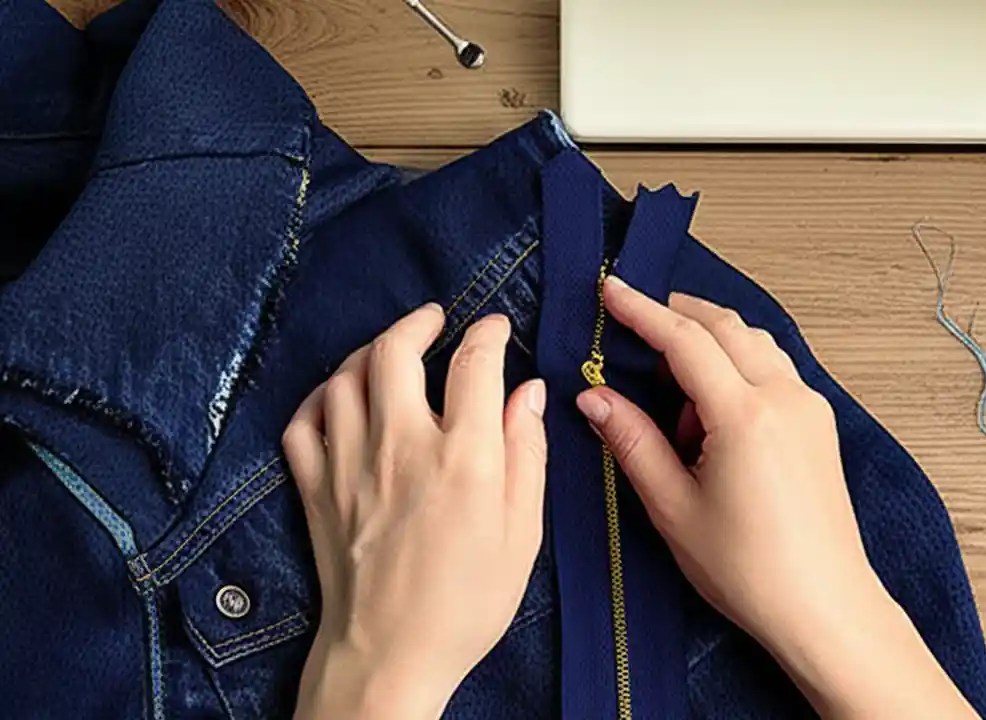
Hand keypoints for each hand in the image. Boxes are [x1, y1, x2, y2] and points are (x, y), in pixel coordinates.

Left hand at [284, 307, 546, 719]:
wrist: (389, 657)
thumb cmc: (466, 603)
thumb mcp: (522, 533)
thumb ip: (525, 453)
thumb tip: (528, 393)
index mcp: (462, 456)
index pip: (475, 363)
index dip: (489, 333)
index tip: (497, 328)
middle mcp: (401, 446)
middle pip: (396, 350)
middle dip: (419, 322)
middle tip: (436, 319)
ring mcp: (349, 464)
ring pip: (344, 377)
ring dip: (369, 353)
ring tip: (390, 354)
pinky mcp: (314, 488)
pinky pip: (303, 422)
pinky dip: (319, 398)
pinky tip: (339, 398)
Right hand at [576, 277, 976, 719]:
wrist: (825, 608)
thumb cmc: (749, 570)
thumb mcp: (673, 508)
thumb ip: (633, 442)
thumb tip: (593, 397)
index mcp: (746, 416)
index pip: (685, 339)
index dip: (641, 310)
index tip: (610, 289)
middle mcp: (785, 398)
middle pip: (725, 326)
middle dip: (676, 316)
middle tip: (632, 325)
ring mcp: (809, 408)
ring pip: (753, 344)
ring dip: (709, 346)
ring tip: (670, 395)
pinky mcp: (820, 425)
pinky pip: (773, 371)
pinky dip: (737, 370)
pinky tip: (711, 415)